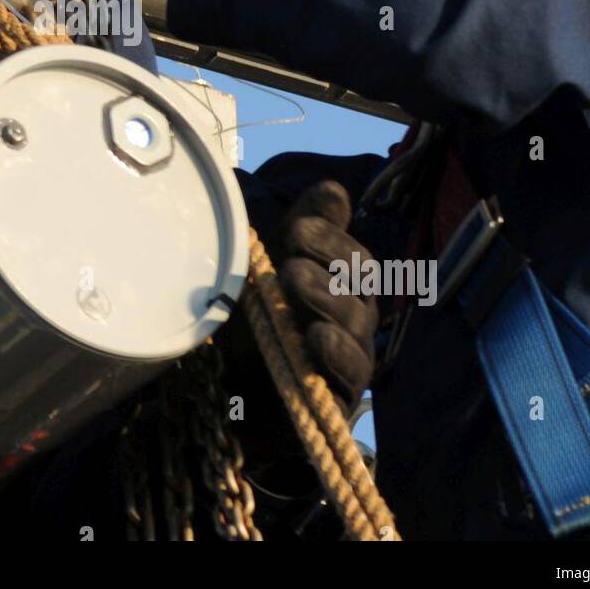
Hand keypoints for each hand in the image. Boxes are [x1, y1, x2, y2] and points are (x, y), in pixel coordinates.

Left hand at [266, 180, 378, 413]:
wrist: (229, 395)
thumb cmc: (254, 323)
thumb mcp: (268, 266)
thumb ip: (303, 227)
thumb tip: (333, 189)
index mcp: (339, 284)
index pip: (353, 255)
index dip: (330, 238)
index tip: (295, 229)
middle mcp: (352, 317)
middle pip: (360, 284)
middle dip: (328, 262)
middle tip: (290, 255)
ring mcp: (350, 357)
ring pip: (356, 323)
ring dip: (326, 299)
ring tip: (293, 282)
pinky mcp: (340, 399)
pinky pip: (352, 374)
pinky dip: (336, 353)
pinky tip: (316, 336)